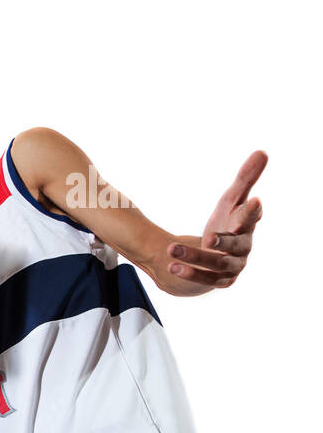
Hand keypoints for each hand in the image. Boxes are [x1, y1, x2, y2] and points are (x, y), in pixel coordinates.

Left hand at [165, 151, 266, 288]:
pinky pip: (206, 279)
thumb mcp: (230, 201)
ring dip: (194, 257)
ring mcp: (233, 266)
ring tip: (171, 249)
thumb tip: (262, 152)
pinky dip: (190, 273)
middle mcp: (244, 248)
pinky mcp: (220, 281)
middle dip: (223, 241)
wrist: (215, 256)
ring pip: (217, 264)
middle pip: (236, 245)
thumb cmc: (226, 223)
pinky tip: (172, 266)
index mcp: (247, 226)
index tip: (253, 201)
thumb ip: (244, 180)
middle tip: (209, 237)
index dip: (252, 211)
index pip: (251, 217)